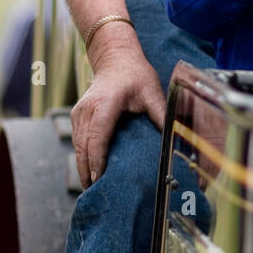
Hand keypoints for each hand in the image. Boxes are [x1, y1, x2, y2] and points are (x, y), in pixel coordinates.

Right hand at [70, 48, 165, 188]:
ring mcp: (79, 112)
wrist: (116, 59)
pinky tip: (90, 172)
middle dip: (87, 171)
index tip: (99, 178)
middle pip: (83, 146)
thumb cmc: (135, 75)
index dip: (97, 159)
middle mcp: (88, 108)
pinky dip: (82, 158)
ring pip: (78, 146)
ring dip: (83, 167)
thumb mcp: (152, 92)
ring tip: (92, 189)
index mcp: (106, 103)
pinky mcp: (77, 117)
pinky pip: (77, 141)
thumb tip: (175, 136)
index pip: (98, 136)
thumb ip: (162, 114)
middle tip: (95, 193)